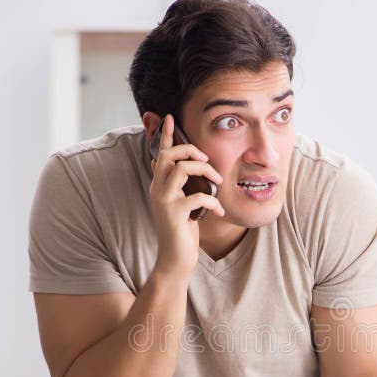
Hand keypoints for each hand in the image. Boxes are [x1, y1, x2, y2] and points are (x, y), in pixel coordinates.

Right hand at [149, 113, 224, 277]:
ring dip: (205, 171)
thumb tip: (177, 171)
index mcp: (160, 184)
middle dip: (191, 151)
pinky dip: (212, 201)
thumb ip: (178, 187)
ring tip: (218, 183)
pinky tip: (218, 211)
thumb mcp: (180, 205)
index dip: (166, 135)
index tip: (170, 117)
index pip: (161, 154)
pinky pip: (197, 196)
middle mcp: (158, 189)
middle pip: (170, 155)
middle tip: (207, 159)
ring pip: (182, 169)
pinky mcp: (174, 213)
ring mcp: (164, 200)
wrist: (175, 259)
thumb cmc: (181, 231)